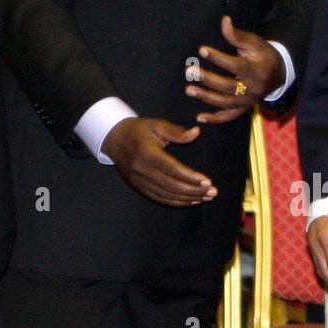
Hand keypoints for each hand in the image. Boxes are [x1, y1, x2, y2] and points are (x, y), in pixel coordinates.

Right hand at [102, 116, 216, 207]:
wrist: (114, 139)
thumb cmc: (138, 130)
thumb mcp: (157, 125)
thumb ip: (177, 131)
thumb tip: (196, 133)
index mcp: (146, 153)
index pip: (172, 169)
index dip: (190, 177)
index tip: (207, 181)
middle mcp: (141, 170)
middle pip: (171, 186)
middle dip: (194, 191)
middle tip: (213, 192)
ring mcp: (138, 181)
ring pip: (167, 195)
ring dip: (188, 198)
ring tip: (206, 197)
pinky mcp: (138, 187)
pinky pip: (159, 198)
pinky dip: (176, 202)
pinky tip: (191, 200)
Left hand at [185, 15, 284, 124]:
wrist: (279, 75)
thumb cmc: (263, 55)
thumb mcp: (254, 43)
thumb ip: (237, 35)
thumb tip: (224, 21)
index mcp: (257, 71)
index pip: (235, 65)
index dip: (218, 58)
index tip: (202, 50)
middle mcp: (253, 89)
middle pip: (228, 86)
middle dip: (208, 79)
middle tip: (189, 71)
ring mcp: (248, 101)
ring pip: (225, 103)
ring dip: (206, 97)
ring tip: (189, 90)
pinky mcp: (244, 108)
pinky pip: (229, 116)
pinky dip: (215, 118)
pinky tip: (200, 117)